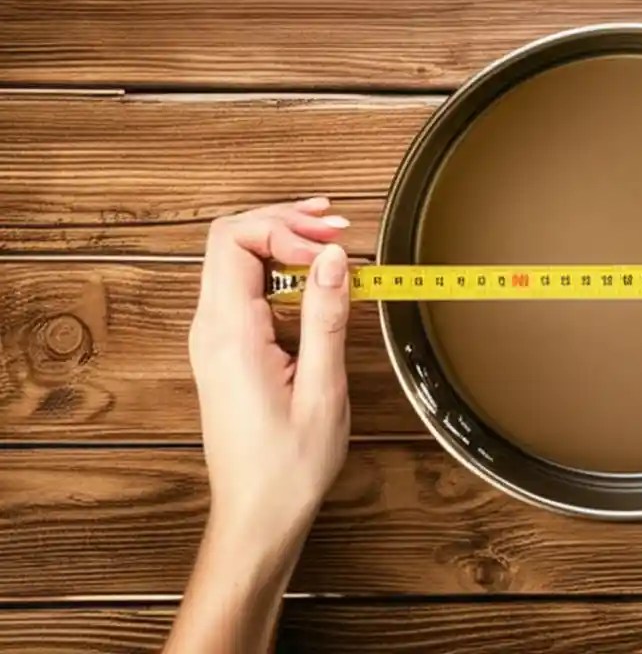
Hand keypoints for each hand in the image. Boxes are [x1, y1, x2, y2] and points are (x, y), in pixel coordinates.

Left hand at [188, 199, 352, 544]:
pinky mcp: (226, 347)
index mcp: (228, 335)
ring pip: (235, 258)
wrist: (257, 514)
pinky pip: (243, 286)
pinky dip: (278, 267)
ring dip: (282, 240)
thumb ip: (326, 317)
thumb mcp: (321, 391)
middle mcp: (210, 329)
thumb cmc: (287, 467)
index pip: (234, 240)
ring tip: (331, 238)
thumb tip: (334, 258)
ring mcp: (213, 337)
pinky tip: (314, 272)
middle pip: (231, 239)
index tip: (332, 247)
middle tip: (337, 226)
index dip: (285, 227)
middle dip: (284, 221)